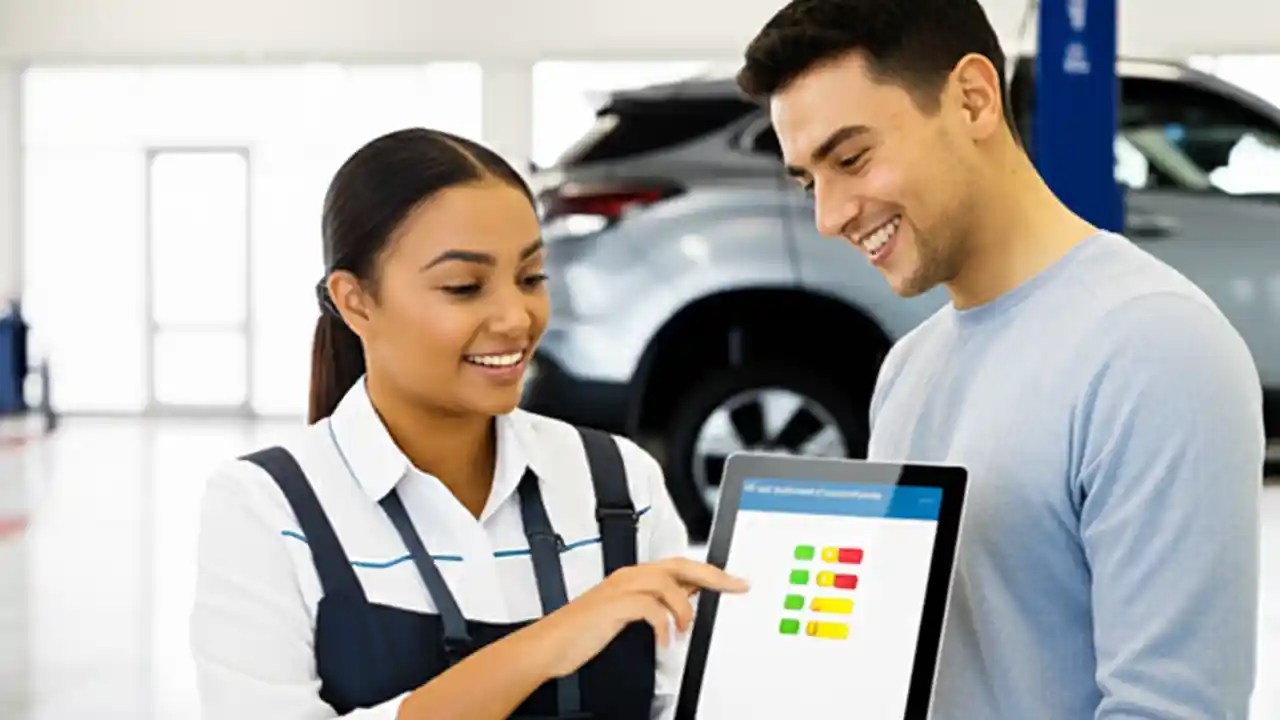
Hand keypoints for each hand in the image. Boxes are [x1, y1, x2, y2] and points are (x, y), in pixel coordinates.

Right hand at [527, 557, 748, 679]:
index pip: (680, 565)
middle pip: (680, 565)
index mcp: (634, 576)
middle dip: (712, 576)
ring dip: (683, 609)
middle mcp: (629, 576)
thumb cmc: (583, 633)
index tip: (735, 582)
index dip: (710, 572)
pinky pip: (650, 608)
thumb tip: (686, 600)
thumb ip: (654, 603)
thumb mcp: (625, 614)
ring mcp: (620, 589)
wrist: (549, 645)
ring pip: (667, 583)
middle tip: (736, 587)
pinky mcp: (613, 606)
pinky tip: (663, 641)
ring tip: (683, 630)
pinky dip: (663, 625)